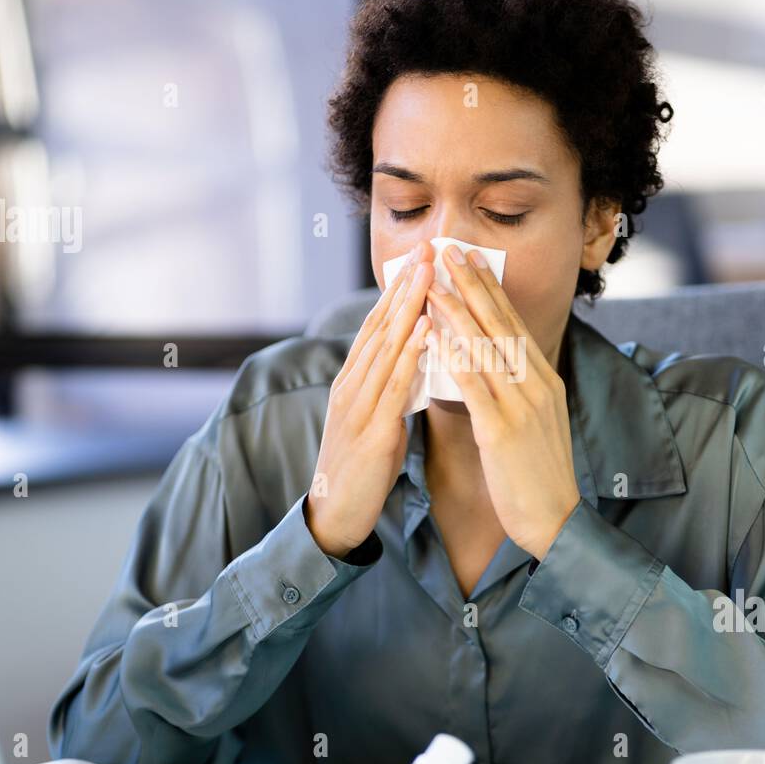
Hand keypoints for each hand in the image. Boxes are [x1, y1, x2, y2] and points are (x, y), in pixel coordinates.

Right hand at [305, 241, 432, 556]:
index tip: (421, 258)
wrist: (335, 515)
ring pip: (385, 347)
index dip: (398, 291)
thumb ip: (392, 387)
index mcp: (354, 382)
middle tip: (427, 248)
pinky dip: (409, 353)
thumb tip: (416, 358)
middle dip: (404, 286)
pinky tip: (425, 329)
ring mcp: (358, 407)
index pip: (377, 326)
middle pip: (379, 326)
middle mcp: (351, 386)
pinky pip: (393, 386)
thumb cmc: (362, 468)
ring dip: (408, 307)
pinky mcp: (370, 432)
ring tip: (429, 273)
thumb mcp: (377, 419)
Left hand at [424, 247, 581, 559]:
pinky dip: (455, 356)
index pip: (514, 325)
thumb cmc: (538, 476)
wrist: (556, 521)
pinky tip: (436, 336)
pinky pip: (475, 385)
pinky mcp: (503, 430)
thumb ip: (520, 390)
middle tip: (450, 252)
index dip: (491, 290)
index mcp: (545, 380)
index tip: (471, 261)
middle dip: (474, 285)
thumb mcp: (537, 422)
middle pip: (502, 324)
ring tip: (434, 283)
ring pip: (487, 347)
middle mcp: (537, 385)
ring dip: (458, 311)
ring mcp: (522, 405)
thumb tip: (499, 362)